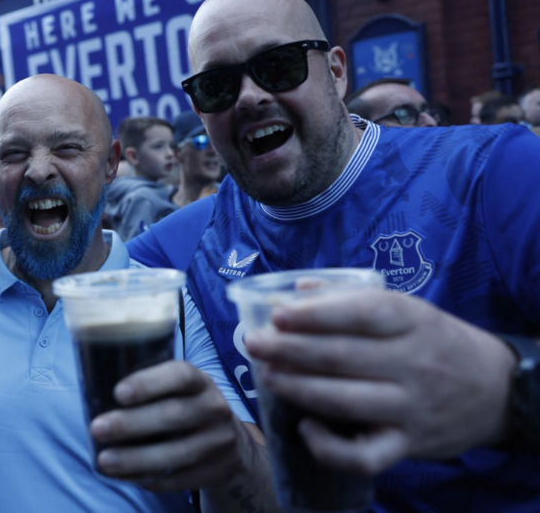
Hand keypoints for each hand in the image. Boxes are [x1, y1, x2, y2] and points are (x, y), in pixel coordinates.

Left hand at [89, 361, 260, 492]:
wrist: (230, 442)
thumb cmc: (185, 407)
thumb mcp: (178, 389)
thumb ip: (150, 386)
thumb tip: (93, 388)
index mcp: (199, 381)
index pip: (180, 375)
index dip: (149, 382)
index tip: (118, 393)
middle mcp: (214, 408)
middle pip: (174, 415)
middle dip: (132, 423)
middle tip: (97, 428)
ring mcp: (218, 441)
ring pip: (176, 453)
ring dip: (136, 459)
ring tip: (105, 461)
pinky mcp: (216, 470)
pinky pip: (180, 479)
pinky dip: (151, 479)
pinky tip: (127, 477)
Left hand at [244, 289, 516, 474]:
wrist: (495, 390)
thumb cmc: (435, 342)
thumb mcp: (407, 310)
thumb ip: (350, 301)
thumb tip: (294, 292)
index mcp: (413, 321)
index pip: (361, 313)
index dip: (315, 314)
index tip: (277, 315)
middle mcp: (414, 364)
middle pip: (342, 356)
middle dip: (289, 350)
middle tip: (253, 344)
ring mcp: (412, 408)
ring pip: (346, 401)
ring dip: (298, 388)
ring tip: (268, 376)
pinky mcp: (408, 445)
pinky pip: (365, 456)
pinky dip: (330, 447)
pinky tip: (306, 427)